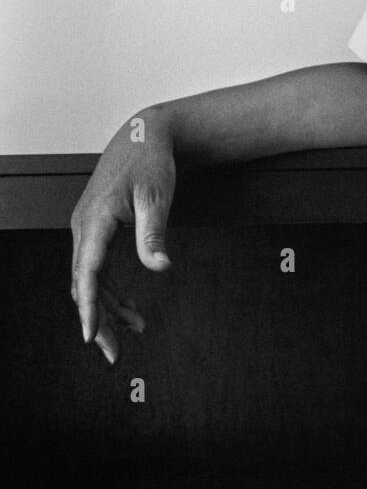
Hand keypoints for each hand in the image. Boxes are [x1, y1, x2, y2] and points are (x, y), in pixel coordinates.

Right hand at [70, 109, 175, 363]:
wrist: (144, 136)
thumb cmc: (150, 160)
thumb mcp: (157, 195)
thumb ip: (154, 232)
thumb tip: (160, 267)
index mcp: (95, 219)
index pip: (88, 272)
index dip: (89, 306)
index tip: (91, 335)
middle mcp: (84, 226)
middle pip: (84, 283)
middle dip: (97, 319)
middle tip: (113, 353)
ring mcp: (88, 228)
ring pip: (90, 280)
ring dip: (108, 308)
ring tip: (135, 329)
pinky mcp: (97, 230)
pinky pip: (98, 269)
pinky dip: (112, 291)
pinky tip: (131, 307)